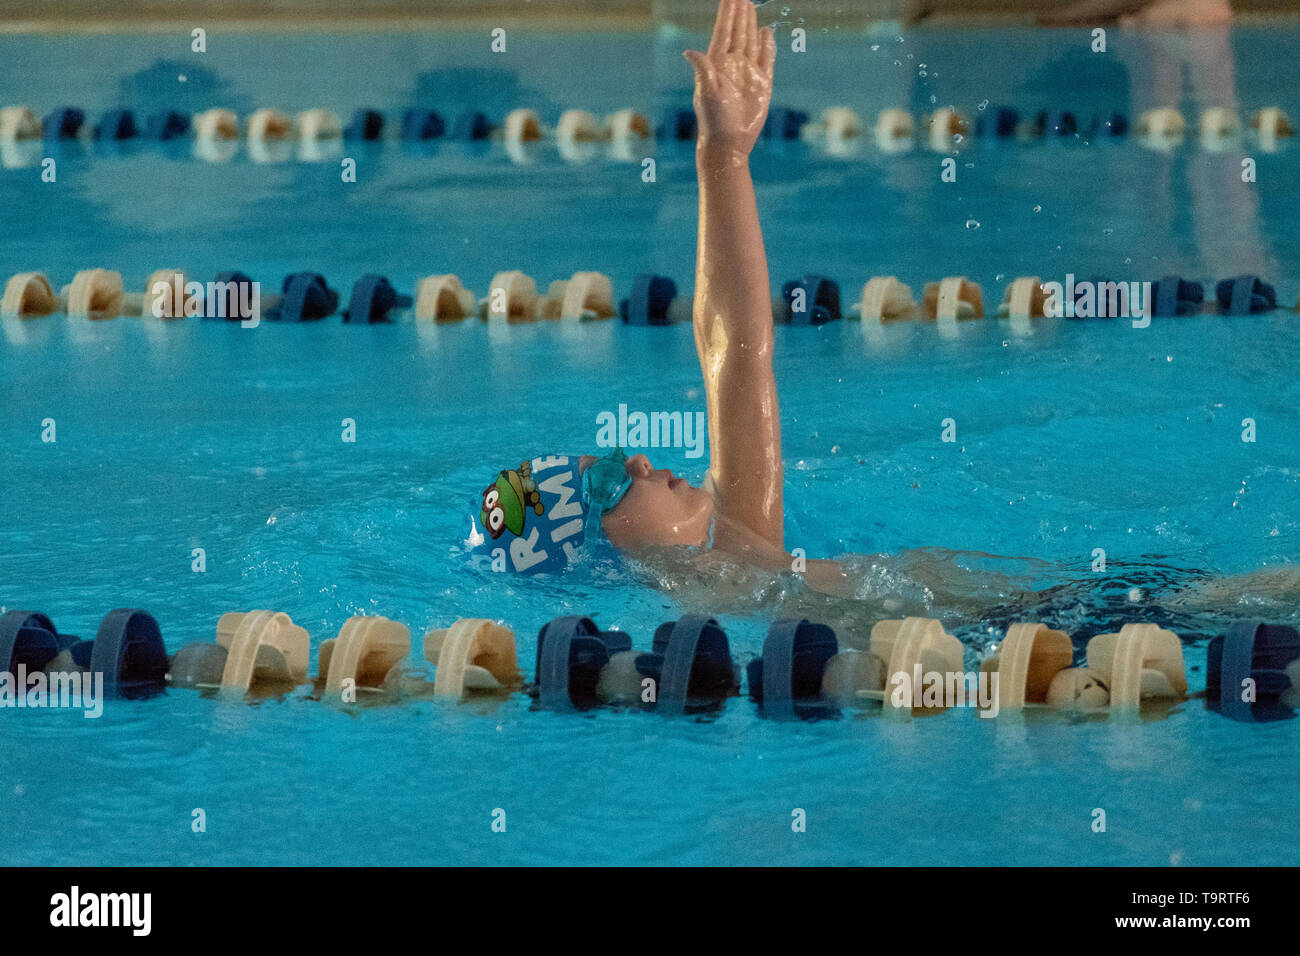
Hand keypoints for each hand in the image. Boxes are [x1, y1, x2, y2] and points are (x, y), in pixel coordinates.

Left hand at [683, 0, 775, 154]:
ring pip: (750, 41)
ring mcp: (748, 73)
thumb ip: (702, 69)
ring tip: (749, 6)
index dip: (727, 14)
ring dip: (750, 24)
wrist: (729, 143)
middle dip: (738, 14)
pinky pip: (766, 59)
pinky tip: (766, 32)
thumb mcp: (707, 93)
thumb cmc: (715, 119)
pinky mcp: (762, 84)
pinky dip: (767, 45)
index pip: (723, 32)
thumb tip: (689, 51)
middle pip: (737, 32)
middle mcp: (732, 65)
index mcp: (718, 64)